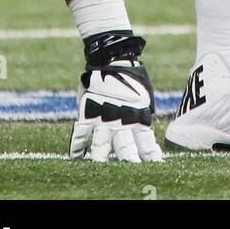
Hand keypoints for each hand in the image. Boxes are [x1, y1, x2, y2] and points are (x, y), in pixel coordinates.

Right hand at [69, 32, 162, 163]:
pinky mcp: (87, 111)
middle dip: (127, 163)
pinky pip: (80, 133)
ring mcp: (103, 117)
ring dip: (100, 160)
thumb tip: (149, 118)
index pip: (145, 143)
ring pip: (100, 147)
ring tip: (98, 170)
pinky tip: (75, 157)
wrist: (112, 56)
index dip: (150, 156)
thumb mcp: (144, 92)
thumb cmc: (131, 73)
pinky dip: (76, 146)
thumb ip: (145, 108)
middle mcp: (121, 120)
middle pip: (124, 149)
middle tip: (129, 172)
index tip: (154, 167)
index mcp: (137, 116)